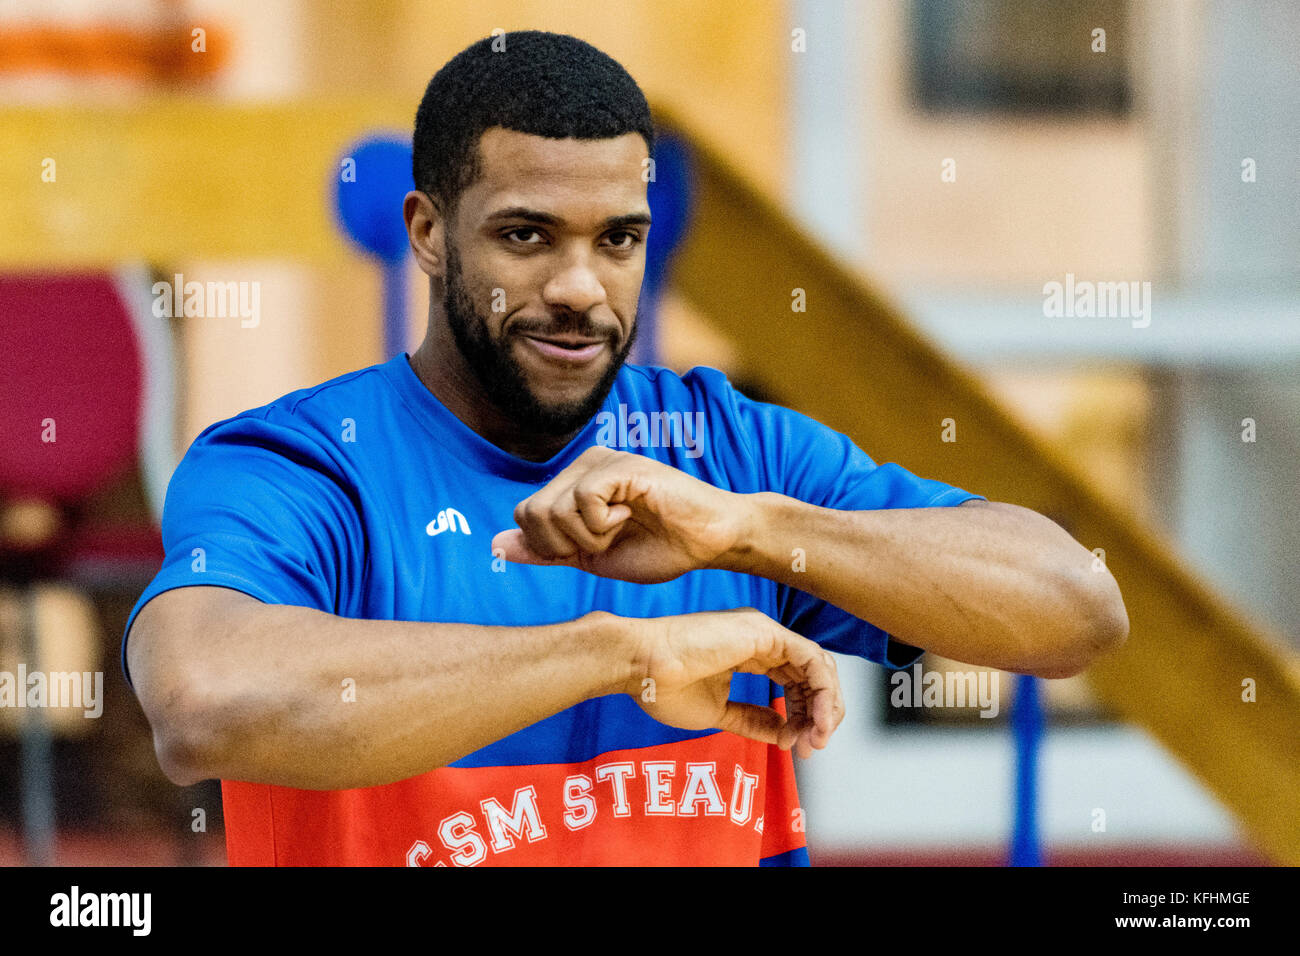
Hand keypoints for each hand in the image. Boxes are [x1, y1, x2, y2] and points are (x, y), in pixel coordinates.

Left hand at [491, 446, 748, 583]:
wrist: (709, 542)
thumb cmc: (659, 548)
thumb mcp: (592, 557)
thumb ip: (546, 550)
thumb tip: (496, 545)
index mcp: (572, 484)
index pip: (524, 516)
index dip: (550, 547)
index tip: (591, 548)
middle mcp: (581, 466)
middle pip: (531, 514)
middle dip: (566, 544)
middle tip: (608, 537)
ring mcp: (601, 461)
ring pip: (554, 509)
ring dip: (589, 535)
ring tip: (623, 525)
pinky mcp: (620, 465)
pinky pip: (583, 500)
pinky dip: (603, 523)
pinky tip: (629, 514)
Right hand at [624, 608, 844, 758]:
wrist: (639, 667)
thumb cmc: (662, 687)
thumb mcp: (718, 712)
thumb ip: (752, 719)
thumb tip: (783, 730)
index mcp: (748, 652)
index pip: (792, 682)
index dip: (801, 716)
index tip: (795, 747)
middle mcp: (761, 639)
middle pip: (810, 675)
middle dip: (819, 714)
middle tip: (814, 746)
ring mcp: (764, 632)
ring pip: (817, 666)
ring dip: (825, 706)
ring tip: (817, 737)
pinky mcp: (765, 632)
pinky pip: (811, 659)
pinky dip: (821, 690)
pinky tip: (815, 718)